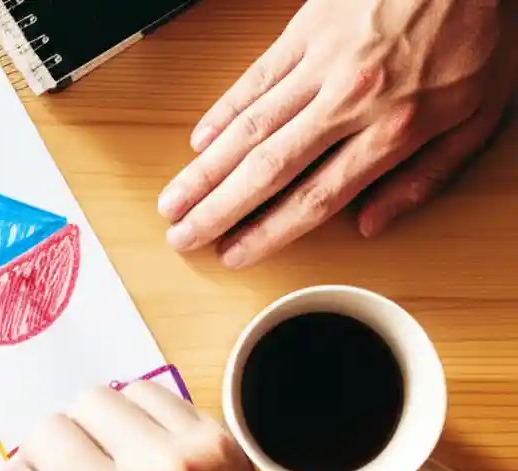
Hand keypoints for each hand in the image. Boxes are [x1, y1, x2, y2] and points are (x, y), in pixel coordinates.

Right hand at [4, 383, 438, 470]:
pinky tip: (156, 456)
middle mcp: (155, 464)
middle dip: (76, 430)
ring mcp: (197, 446)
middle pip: (87, 400)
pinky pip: (168, 399)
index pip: (48, 433)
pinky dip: (151, 418)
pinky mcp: (226, 438)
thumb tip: (15, 463)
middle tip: (88, 470)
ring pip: (128, 390)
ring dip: (115, 418)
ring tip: (125, 460)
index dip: (40, 453)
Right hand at [159, 0, 516, 267]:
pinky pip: (253, 79)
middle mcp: (351, 100)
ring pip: (250, 129)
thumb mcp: (481, 116)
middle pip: (269, 171)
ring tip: (173, 201)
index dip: (268, 234)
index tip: (235, 255)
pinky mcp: (305, 30)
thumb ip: (428, 177)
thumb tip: (373, 224)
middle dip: (218, 211)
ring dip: (205, 171)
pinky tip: (197, 144)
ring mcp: (323, 63)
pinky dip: (221, 113)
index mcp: (397, 129)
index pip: (316, 198)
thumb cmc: (480, 34)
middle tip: (183, 238)